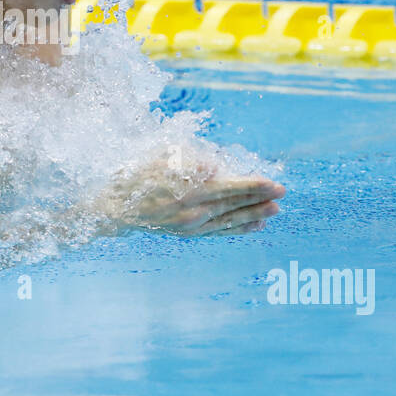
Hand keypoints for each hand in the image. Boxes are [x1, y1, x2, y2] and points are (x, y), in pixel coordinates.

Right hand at [105, 150, 285, 235]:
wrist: (113, 208)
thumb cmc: (135, 177)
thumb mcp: (158, 161)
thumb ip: (187, 163)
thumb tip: (214, 167)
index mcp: (187, 192)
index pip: (228, 188)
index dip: (252, 185)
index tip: (273, 183)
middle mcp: (192, 213)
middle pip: (232, 205)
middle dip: (259, 199)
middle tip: (283, 193)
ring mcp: (190, 227)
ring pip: (229, 221)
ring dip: (254, 215)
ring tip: (274, 211)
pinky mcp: (187, 234)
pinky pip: (218, 232)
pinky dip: (238, 229)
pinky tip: (254, 225)